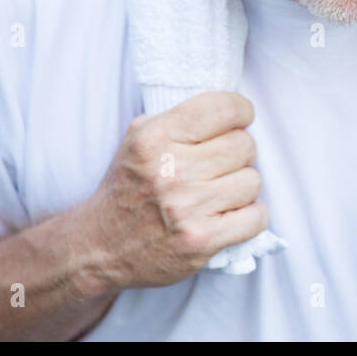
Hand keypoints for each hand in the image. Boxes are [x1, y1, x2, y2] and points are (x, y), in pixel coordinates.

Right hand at [79, 91, 267, 290]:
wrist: (99, 247)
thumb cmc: (128, 188)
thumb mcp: (136, 139)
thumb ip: (177, 117)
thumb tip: (228, 108)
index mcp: (155, 138)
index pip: (224, 108)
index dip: (241, 111)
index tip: (239, 120)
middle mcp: (170, 171)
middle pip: (245, 145)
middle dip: (240, 153)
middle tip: (221, 165)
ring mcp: (186, 208)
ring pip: (253, 181)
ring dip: (242, 187)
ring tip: (220, 193)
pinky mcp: (201, 241)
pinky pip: (256, 218)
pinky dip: (250, 218)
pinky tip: (229, 216)